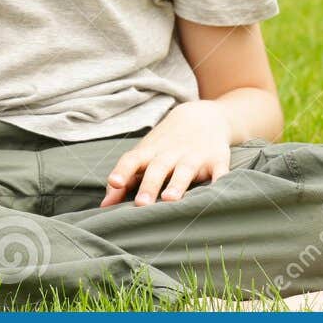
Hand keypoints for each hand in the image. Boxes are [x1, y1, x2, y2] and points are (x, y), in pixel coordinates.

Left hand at [100, 99, 232, 207]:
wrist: (202, 116)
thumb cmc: (165, 145)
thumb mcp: (144, 156)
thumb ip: (125, 180)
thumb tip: (103, 206)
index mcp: (149, 153)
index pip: (132, 160)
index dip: (123, 171)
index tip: (114, 182)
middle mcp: (170, 153)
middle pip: (157, 169)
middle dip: (149, 185)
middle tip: (141, 204)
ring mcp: (194, 156)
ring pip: (184, 171)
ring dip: (177, 184)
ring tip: (169, 199)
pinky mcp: (217, 160)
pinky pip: (219, 172)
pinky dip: (220, 181)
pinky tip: (217, 193)